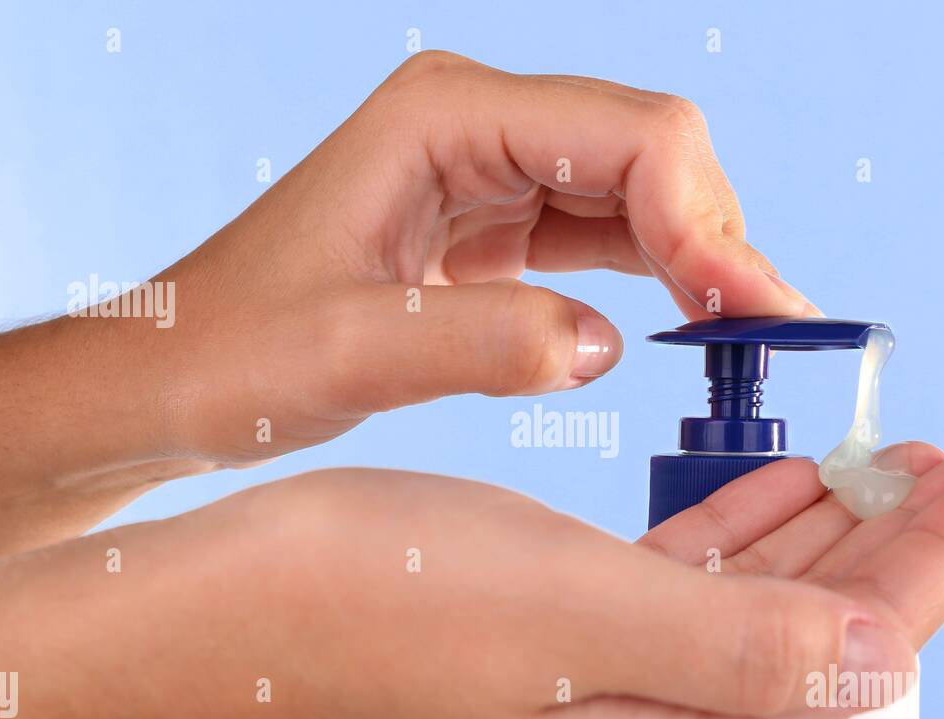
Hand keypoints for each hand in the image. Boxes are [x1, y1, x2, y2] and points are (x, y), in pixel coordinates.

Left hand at [0, 52, 818, 574]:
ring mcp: (490, 170)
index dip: (705, 215)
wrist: (176, 378)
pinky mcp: (494, 226)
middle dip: (719, 235)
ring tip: (753, 333)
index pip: (630, 131)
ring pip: (640, 191)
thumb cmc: (233, 354)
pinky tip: (695, 320)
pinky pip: (605, 234)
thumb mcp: (349, 352)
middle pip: (653, 150)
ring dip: (702, 255)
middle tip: (767, 334)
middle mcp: (478, 123)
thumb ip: (482, 342)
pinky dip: (660, 273)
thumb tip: (607, 344)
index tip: (742, 310)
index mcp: (445, 115)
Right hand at [0, 442, 943, 718]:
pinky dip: (736, 536)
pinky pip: (680, 593)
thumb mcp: (577, 613)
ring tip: (888, 465)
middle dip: (900, 549)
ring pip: (754, 610)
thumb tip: (884, 658)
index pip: (854, 655)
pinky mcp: (553, 651)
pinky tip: (775, 488)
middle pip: (817, 637)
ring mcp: (598, 699)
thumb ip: (744, 643)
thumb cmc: (370, 603)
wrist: (211, 617)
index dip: (938, 567)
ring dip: (823, 536)